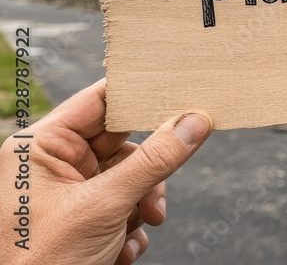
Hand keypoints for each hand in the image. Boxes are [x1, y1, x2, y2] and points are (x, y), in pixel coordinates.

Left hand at [0, 79, 212, 264]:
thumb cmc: (39, 261)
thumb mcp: (103, 206)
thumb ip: (154, 161)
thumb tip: (194, 122)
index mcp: (40, 148)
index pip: (100, 103)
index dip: (140, 95)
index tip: (183, 91)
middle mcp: (53, 165)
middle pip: (123, 143)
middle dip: (148, 169)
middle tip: (169, 174)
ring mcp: (68, 194)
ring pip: (130, 179)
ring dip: (143, 205)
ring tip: (140, 225)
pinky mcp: (82, 221)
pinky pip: (124, 207)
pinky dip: (132, 227)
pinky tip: (122, 248)